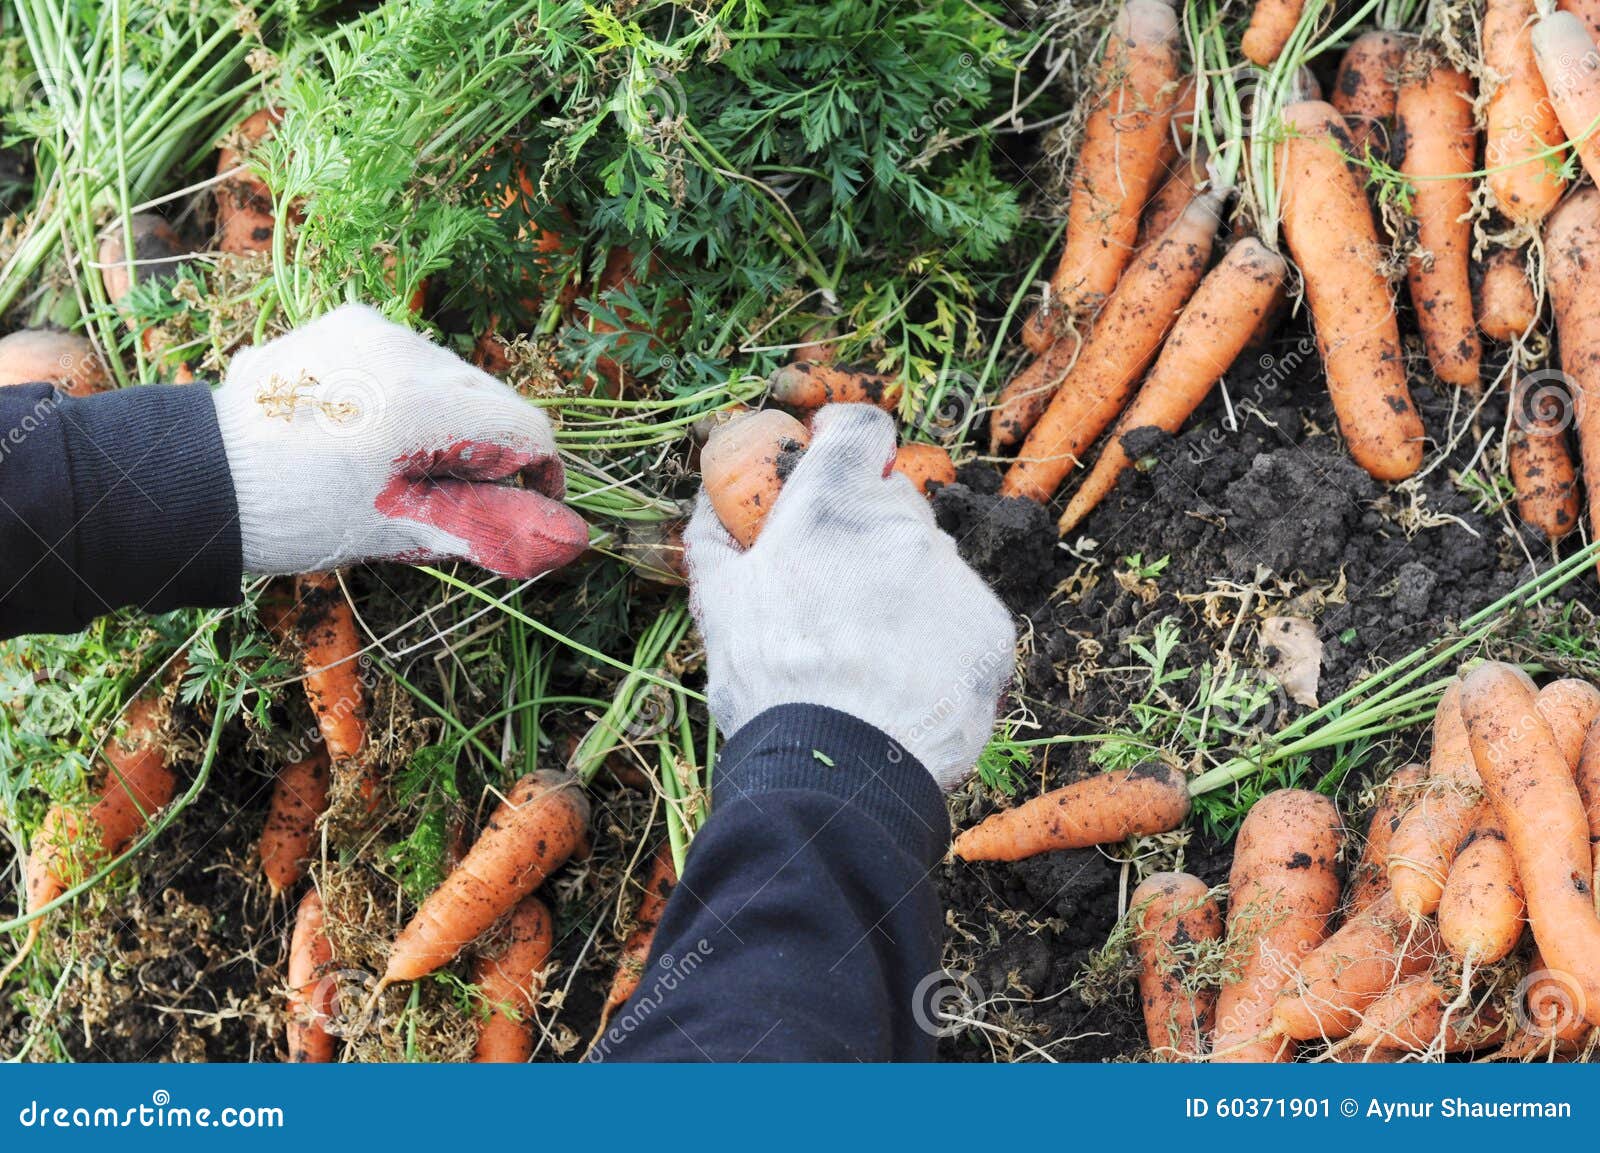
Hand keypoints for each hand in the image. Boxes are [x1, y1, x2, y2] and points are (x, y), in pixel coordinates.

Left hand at [212, 304, 588, 577]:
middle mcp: (407, 350)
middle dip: (489, 450)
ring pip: (453, 375)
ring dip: (449, 419)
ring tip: (399, 463)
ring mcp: (374, 330)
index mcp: (424, 403)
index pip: (527, 429)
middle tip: (448, 496)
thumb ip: (492, 527)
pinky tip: (372, 428)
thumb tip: (570, 539)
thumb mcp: (401, 529)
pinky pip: (409, 357)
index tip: (517, 509)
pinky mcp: (346, 323)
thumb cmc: (298, 515)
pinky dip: (410, 393)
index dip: (537, 476)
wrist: (201, 478)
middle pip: (493, 399)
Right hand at [684, 405, 1015, 788]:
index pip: (861, 428)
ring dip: (907, 589)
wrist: (838, 777)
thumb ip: (715, 539)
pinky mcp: (991, 627)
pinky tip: (910, 679)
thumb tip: (708, 503)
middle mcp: (901, 525)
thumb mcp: (718, 606)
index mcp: (831, 507)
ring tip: (873, 654)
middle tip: (842, 594)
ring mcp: (953, 575)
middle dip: (870, 534)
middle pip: (896, 503)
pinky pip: (967, 615)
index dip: (850, 438)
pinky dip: (944, 637)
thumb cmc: (771, 689)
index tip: (839, 455)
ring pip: (933, 562)